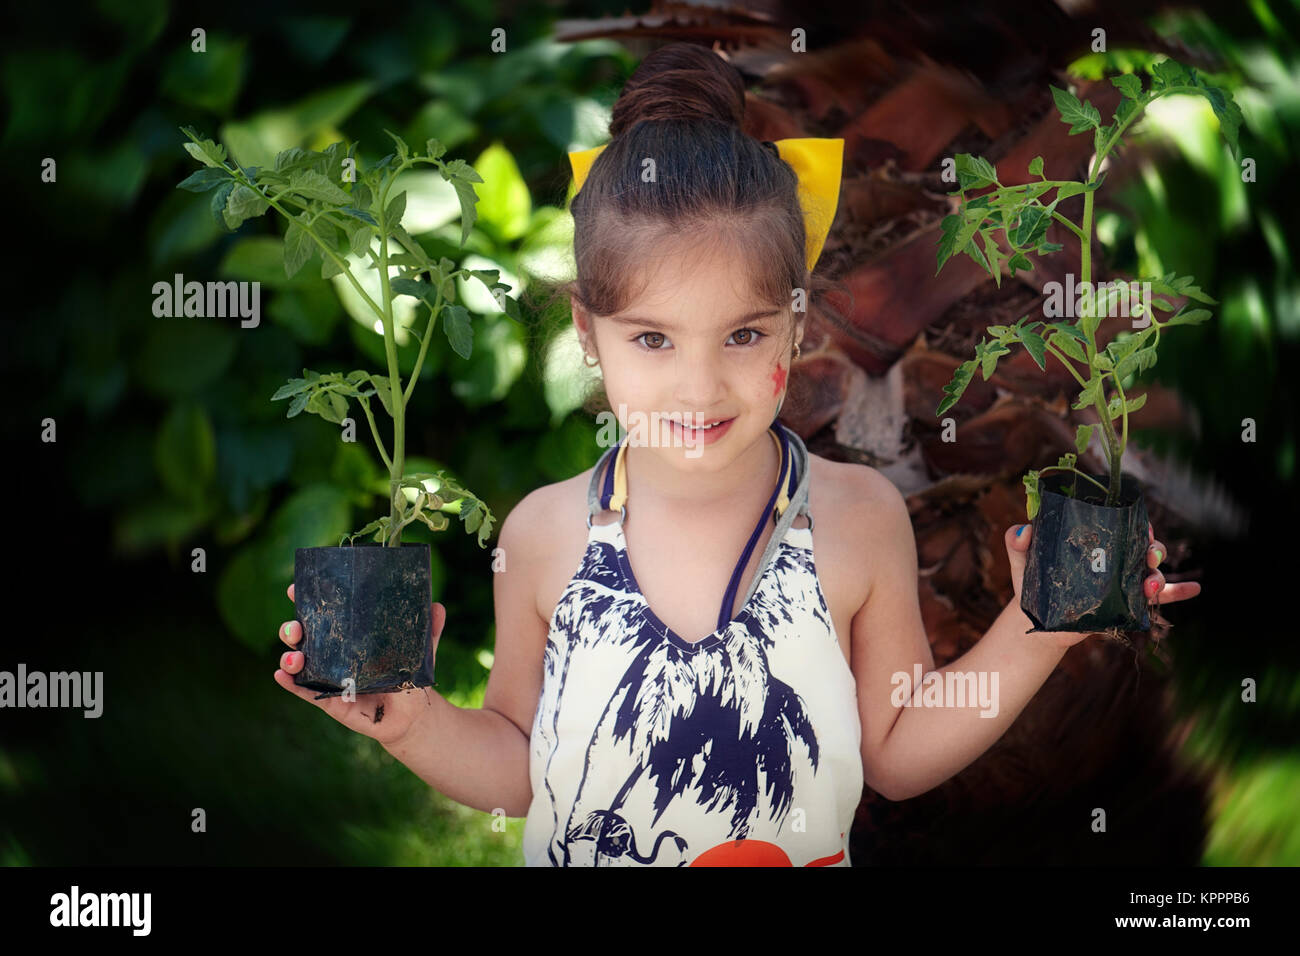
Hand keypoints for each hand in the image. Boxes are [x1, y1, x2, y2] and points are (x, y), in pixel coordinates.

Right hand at [274, 583, 446, 748]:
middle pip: (303, 636)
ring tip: (296, 656)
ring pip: (299, 662)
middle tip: (296, 626)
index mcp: (349, 636)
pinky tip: (280, 674)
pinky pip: (305, 691)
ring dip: (290, 655)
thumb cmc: (409, 676)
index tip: (297, 588)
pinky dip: (289, 683)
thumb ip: (428, 629)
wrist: (413, 714)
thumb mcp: (420, 650)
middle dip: (292, 628)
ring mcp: (327, 677)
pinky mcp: (329, 700)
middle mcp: (332, 654)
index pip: (324, 614)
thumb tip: (437, 606)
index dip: (307, 599)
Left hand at [1005, 520, 1201, 645]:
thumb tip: (1022, 530)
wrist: (1037, 619)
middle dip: (1153, 547)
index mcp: (1095, 540)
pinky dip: (1180, 590)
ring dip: (1158, 576)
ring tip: (1150, 585)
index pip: (1120, 523)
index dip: (1133, 519)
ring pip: (1152, 572)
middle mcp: (1115, 556)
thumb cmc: (1032, 581)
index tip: (1138, 523)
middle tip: (1148, 554)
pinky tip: (1196, 588)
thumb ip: (1017, 543)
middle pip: (1143, 546)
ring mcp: (1124, 580)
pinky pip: (1161, 596)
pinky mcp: (1128, 604)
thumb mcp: (1022, 560)